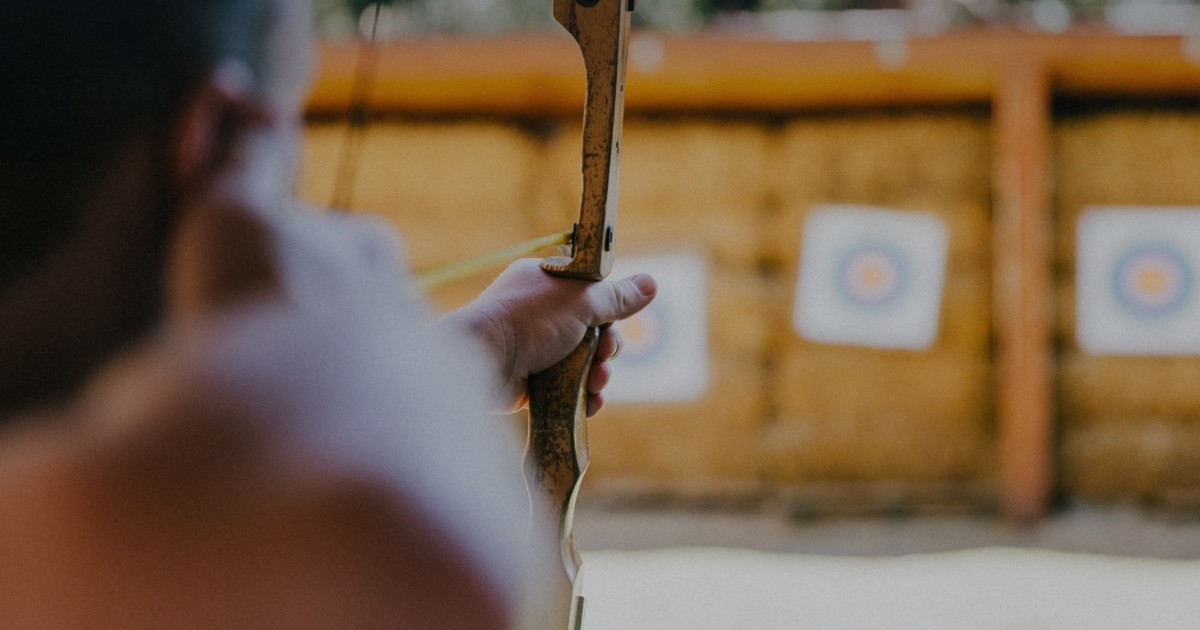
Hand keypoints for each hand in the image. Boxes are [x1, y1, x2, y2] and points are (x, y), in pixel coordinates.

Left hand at [442, 259, 655, 415]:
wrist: (482, 362)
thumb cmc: (528, 321)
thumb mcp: (581, 301)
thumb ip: (617, 298)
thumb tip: (651, 283)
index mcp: (545, 283)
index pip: (589, 293)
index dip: (608, 310)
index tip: (613, 320)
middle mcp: (539, 313)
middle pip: (591, 331)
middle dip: (605, 348)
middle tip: (602, 355)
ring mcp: (534, 348)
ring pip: (582, 363)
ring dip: (597, 374)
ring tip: (595, 383)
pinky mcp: (531, 381)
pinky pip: (567, 388)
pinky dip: (582, 396)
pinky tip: (590, 402)